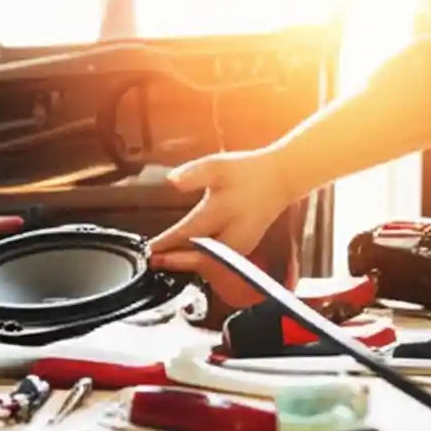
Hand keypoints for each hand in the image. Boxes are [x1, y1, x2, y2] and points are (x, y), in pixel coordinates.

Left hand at [148, 148, 292, 307]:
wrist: (279, 180)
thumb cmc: (246, 172)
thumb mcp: (217, 165)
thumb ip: (193, 174)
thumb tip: (171, 181)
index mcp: (223, 212)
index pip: (190, 232)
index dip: (169, 242)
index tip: (151, 248)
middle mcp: (234, 235)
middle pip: (201, 257)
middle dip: (177, 261)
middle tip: (154, 262)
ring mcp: (242, 246)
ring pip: (211, 264)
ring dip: (189, 264)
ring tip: (165, 262)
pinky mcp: (244, 249)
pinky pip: (220, 263)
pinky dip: (202, 263)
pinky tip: (186, 259)